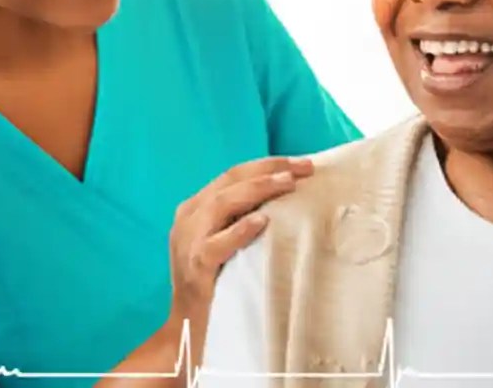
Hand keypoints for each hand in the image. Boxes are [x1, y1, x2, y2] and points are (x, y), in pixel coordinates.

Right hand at [167, 156, 313, 325]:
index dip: (268, 165)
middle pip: (229, 180)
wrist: (188, 329)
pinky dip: (239, 231)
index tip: (302, 164)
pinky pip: (215, 245)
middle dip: (269, 169)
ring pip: (222, 204)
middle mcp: (188, 219)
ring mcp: (188, 242)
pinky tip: (262, 222)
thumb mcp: (223, 241)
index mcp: (195, 208)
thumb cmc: (216, 282)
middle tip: (305, 168)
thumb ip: (241, 217)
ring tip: (287, 184)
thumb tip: (289, 194)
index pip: (233, 175)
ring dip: (257, 190)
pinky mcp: (195, 268)